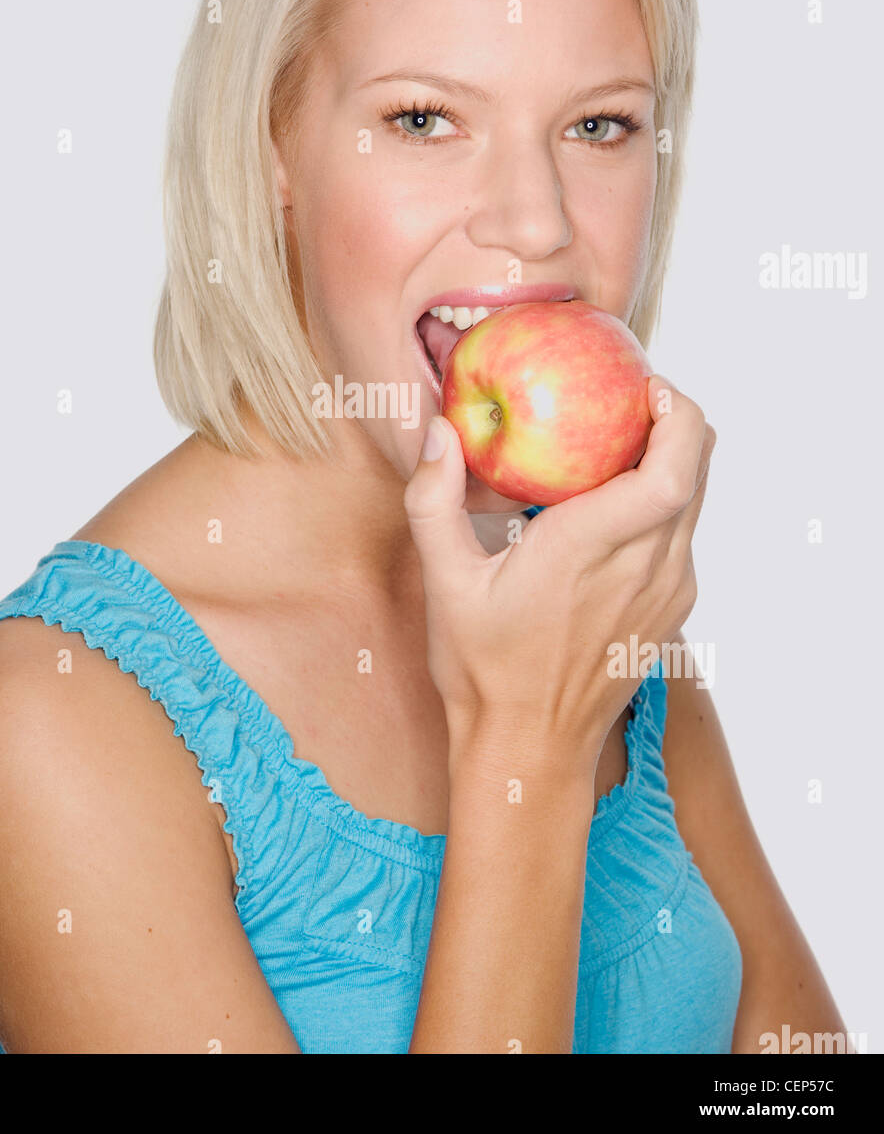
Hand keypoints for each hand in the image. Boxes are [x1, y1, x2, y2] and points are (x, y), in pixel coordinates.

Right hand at [403, 376, 714, 769]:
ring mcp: (667, 591)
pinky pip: (686, 536)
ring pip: (697, 502)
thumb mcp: (444, 582)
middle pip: (699, 470)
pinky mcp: (672, 610)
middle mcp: (645, 567)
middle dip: (676, 420)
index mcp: (591, 549)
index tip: (645, 384)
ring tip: (619, 443)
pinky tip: (616, 506)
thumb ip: (434, 499)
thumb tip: (440, 430)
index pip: (673, 471)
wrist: (529, 749)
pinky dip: (666, 503)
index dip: (676, 416)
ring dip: (673, 460)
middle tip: (631, 397)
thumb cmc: (483, 668)